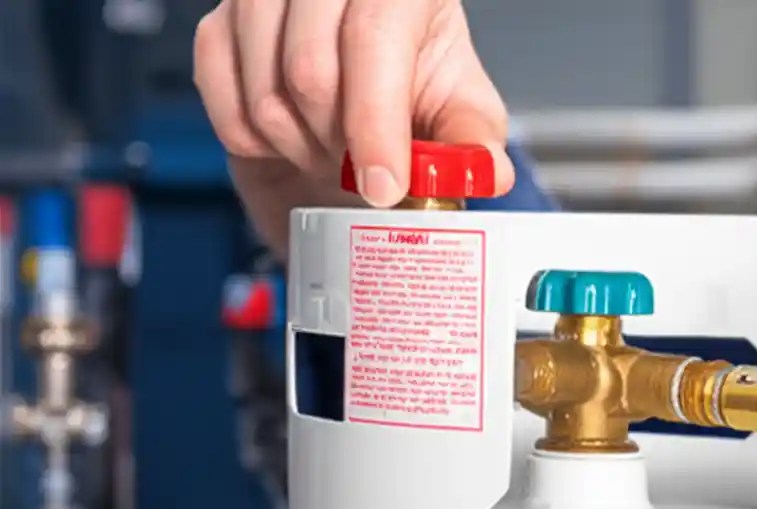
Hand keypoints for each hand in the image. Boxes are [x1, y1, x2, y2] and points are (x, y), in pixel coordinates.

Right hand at [193, 0, 512, 255]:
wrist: (361, 74)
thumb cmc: (414, 78)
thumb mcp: (460, 105)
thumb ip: (474, 136)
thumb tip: (490, 172)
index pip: (374, 39)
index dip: (377, 122)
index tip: (385, 185)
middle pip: (310, 73)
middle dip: (341, 145)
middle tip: (365, 169)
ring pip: (266, 97)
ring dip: (304, 149)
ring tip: (336, 153)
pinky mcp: (218, 28)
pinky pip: (227, 109)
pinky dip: (262, 145)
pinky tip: (296, 140)